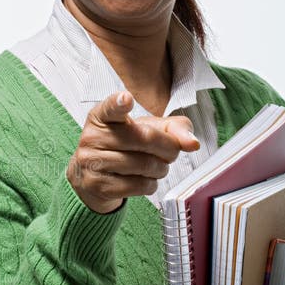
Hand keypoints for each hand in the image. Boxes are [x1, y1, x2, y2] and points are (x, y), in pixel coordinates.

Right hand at [66, 90, 199, 213]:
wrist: (93, 175)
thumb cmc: (124, 146)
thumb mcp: (147, 129)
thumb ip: (174, 128)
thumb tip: (192, 143)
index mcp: (102, 116)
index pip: (111, 108)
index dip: (119, 103)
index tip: (126, 99)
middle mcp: (92, 137)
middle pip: (145, 138)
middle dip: (168, 148)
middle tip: (170, 152)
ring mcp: (92, 162)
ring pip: (145, 165)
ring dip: (161, 168)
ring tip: (156, 166)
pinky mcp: (98, 185)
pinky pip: (139, 185)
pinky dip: (151, 183)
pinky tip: (144, 178)